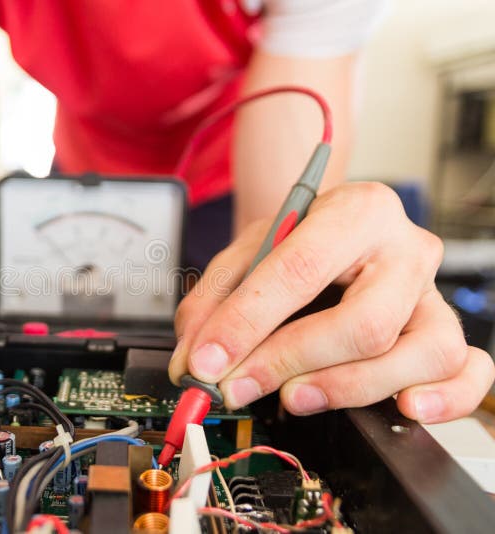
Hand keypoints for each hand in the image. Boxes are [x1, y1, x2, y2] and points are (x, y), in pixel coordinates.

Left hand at [170, 182, 493, 422]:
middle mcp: (404, 248)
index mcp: (353, 211)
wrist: (332, 231)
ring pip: (419, 353)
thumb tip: (193, 362)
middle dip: (289, 362)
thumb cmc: (294, 242)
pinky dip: (446, 398)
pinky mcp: (447, 328)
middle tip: (238, 385)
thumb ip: (213, 302)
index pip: (300, 269)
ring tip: (293, 396)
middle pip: (364, 322)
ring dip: (347, 388)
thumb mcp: (243, 254)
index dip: (247, 323)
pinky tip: (405, 407)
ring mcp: (432, 292)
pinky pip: (468, 369)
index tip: (206, 362)